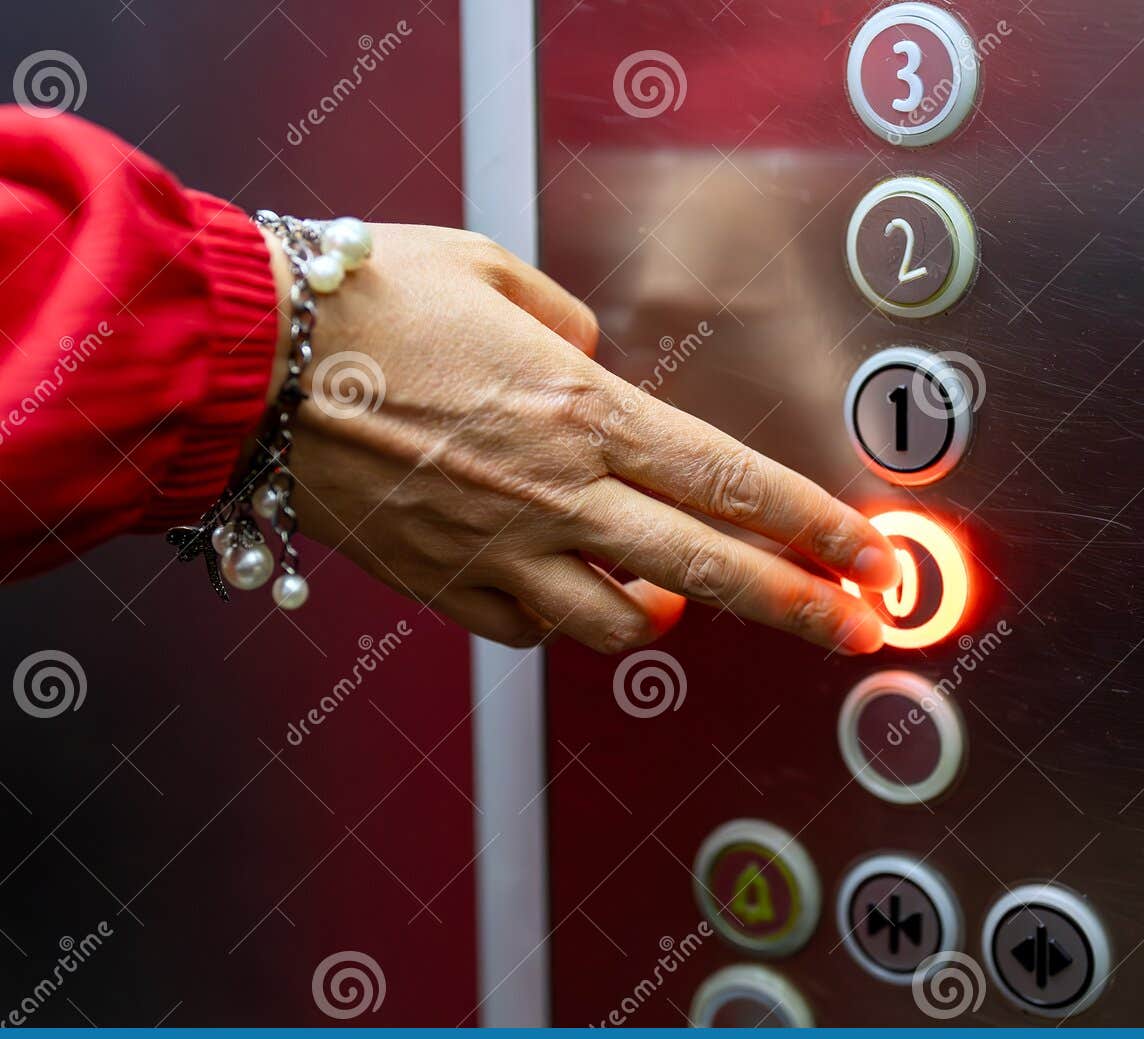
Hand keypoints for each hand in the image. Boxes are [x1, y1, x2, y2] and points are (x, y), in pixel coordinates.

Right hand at [258, 224, 897, 653]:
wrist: (248, 363)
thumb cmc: (366, 301)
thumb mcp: (494, 275)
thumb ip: (573, 327)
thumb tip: (603, 365)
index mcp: (586, 413)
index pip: (732, 483)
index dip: (814, 525)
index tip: (868, 555)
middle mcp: (559, 494)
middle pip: (709, 571)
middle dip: (799, 608)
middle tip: (856, 632)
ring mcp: (501, 553)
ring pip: (621, 626)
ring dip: (663, 617)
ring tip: (676, 599)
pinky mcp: (444, 589)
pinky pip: (529, 633)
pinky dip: (561, 620)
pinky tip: (561, 589)